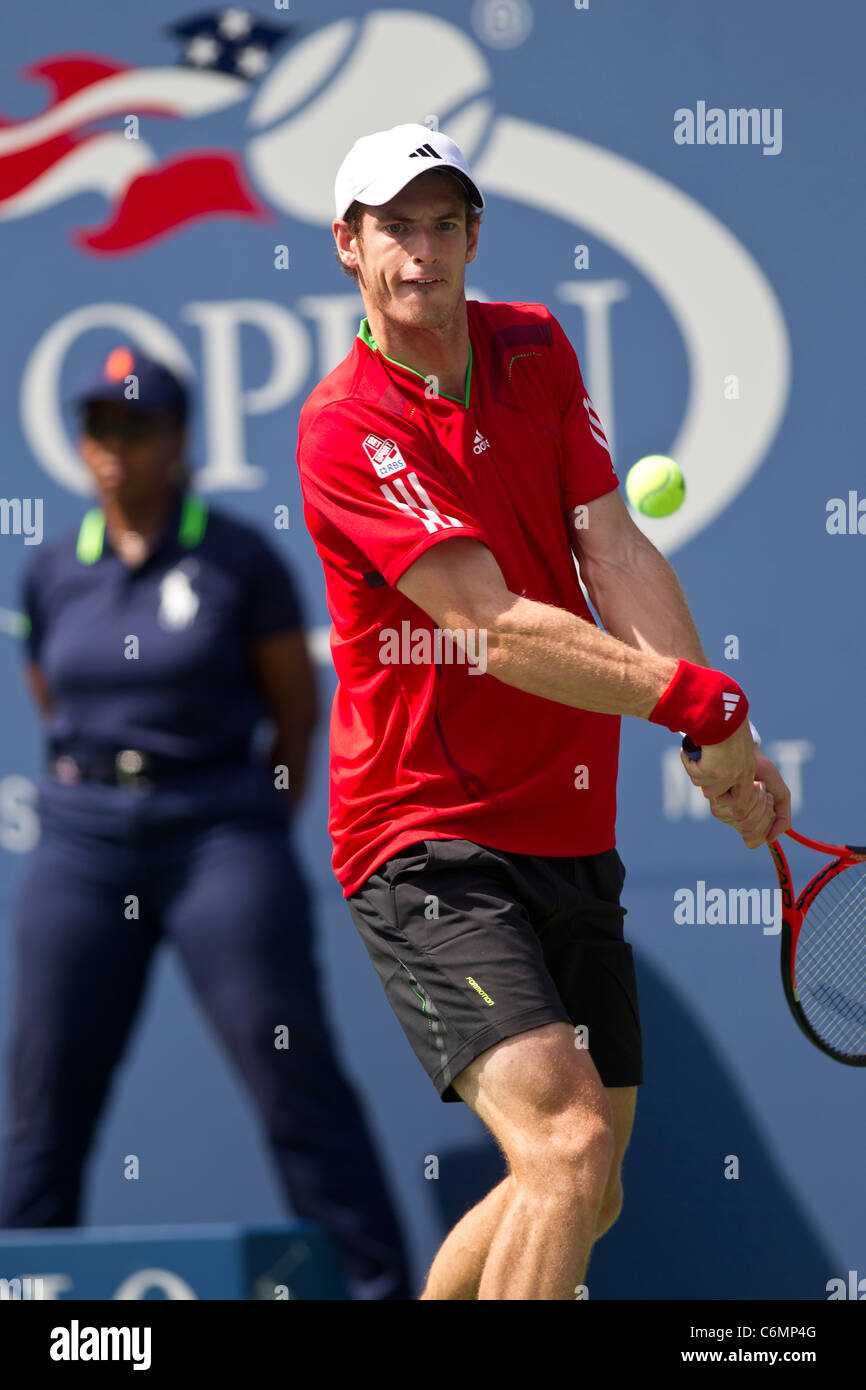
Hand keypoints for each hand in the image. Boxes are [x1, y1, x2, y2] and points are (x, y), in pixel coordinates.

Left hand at [682, 728, 792, 848]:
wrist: (751, 753)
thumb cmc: (763, 773)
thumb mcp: (780, 796)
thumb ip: (782, 818)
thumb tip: (771, 840)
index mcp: (746, 822)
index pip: (753, 841)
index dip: (765, 826)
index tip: (769, 805)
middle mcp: (732, 821)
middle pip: (752, 832)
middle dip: (765, 810)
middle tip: (763, 791)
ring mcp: (722, 813)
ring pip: (746, 822)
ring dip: (759, 801)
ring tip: (756, 785)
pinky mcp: (717, 802)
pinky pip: (740, 809)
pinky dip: (753, 795)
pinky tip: (750, 782)